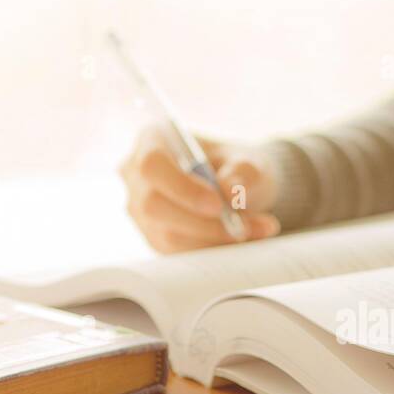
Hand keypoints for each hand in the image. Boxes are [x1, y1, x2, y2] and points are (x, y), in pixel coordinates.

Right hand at [120, 126, 280, 252]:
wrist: (237, 189)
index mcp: (152, 141)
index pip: (152, 166)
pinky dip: (212, 250)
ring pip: (166, 235)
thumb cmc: (236, 166)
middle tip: (243, 227)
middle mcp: (136, 176)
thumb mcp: (249, 160)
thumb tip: (229, 190)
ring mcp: (140, 210)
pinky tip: (241, 242)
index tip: (218, 204)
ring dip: (213, 239)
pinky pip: (177, 253)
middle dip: (201, 222)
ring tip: (256, 230)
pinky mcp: (154, 238)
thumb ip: (243, 170)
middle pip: (153, 206)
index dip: (182, 188)